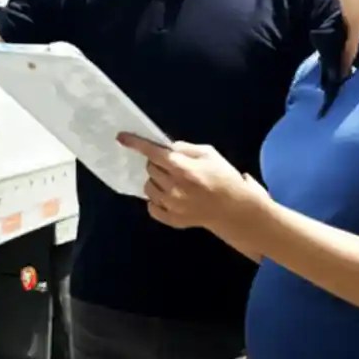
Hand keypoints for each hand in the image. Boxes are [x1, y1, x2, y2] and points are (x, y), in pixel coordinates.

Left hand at [116, 132, 269, 233]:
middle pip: (150, 169)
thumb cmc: (224, 178)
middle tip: (173, 167)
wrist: (236, 210)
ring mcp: (172, 206)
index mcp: (184, 169)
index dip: (136, 144)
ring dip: (156, 182)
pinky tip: (171, 197)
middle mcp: (174, 187)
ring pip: (148, 187)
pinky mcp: (172, 220)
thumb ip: (185, 149)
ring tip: (173, 183)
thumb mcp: (209, 154)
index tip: (121, 137)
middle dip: (157, 164)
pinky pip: (151, 207)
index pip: (153, 153)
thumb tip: (166, 147)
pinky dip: (156, 200)